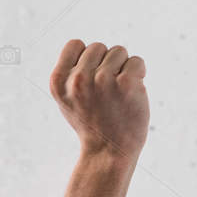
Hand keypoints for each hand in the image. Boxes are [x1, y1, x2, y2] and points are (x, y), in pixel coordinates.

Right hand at [50, 40, 148, 161]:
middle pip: (99, 46)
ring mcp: (102, 81)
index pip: (75, 44)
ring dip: (122, 69)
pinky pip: (136, 62)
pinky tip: (129, 95)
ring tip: (116, 95)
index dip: (86, 60)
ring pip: (119, 51)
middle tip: (104, 93)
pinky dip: (138, 75)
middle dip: (105, 64)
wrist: (108, 152)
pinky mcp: (126, 83)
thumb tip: (85, 48)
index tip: (88, 81)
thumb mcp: (68, 99)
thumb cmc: (90, 122)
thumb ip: (71, 72)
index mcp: (58, 81)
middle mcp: (78, 80)